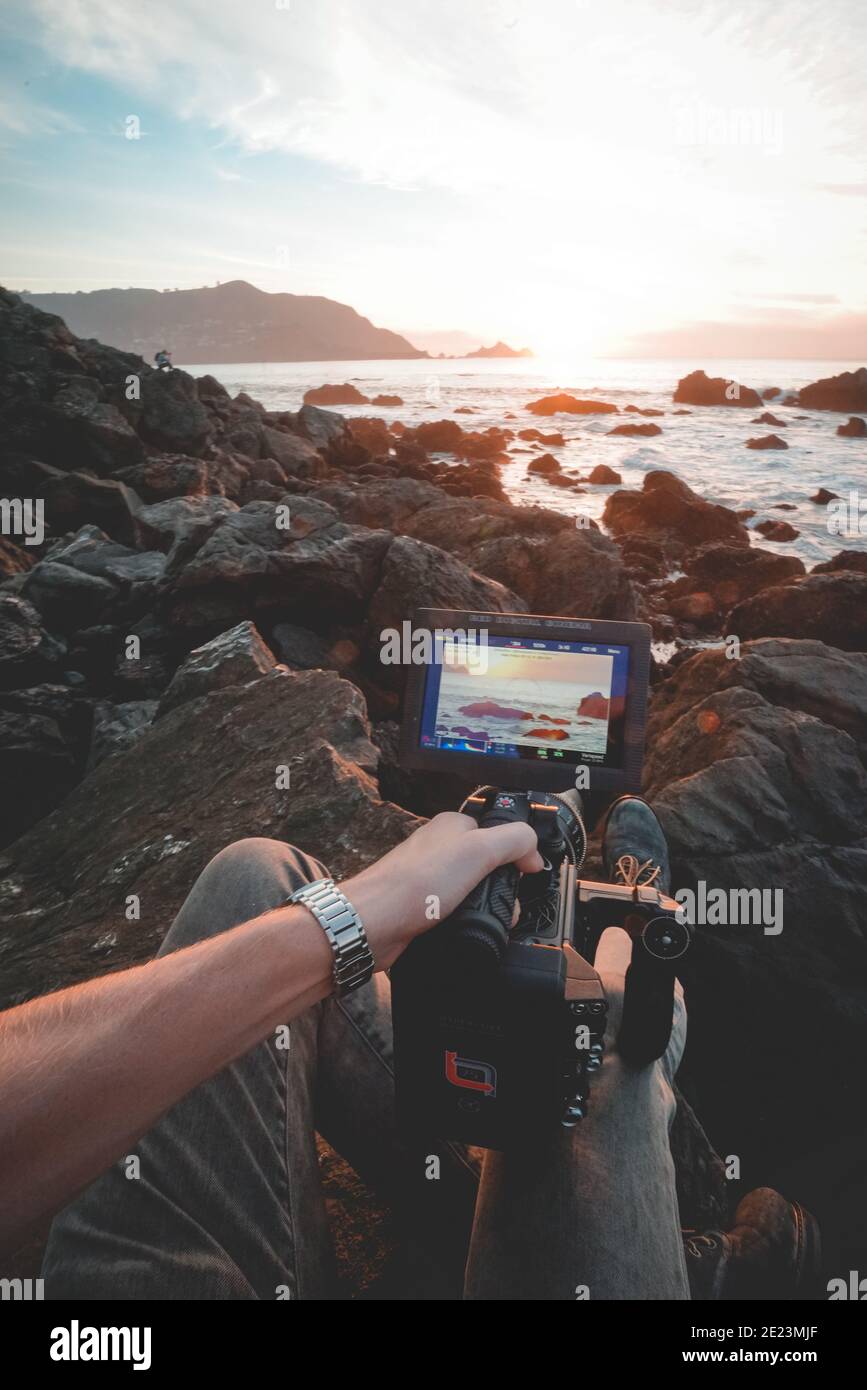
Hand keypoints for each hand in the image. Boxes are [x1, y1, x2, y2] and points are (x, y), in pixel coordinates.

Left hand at [340, 811, 543, 969]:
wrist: (374, 923)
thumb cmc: (417, 883)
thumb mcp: (479, 850)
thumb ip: (514, 841)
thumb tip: (534, 851)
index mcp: (453, 826)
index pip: (498, 833)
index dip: (517, 854)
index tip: (526, 874)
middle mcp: (440, 849)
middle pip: (488, 866)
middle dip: (501, 888)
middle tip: (504, 904)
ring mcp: (430, 878)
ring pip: (472, 892)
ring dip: (484, 909)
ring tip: (483, 920)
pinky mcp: (422, 906)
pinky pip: (455, 912)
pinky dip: (464, 922)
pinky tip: (463, 929)